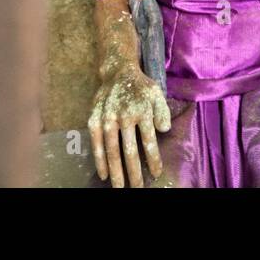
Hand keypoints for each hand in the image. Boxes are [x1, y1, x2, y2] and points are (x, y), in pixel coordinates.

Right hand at [87, 63, 171, 187]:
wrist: (117, 72)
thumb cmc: (141, 87)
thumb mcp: (157, 94)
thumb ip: (162, 111)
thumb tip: (164, 129)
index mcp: (142, 110)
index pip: (149, 140)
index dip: (153, 159)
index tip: (156, 174)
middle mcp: (124, 115)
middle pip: (129, 149)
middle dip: (134, 172)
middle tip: (137, 188)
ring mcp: (107, 118)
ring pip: (112, 149)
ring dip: (116, 171)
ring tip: (120, 187)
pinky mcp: (94, 119)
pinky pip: (96, 143)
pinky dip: (99, 160)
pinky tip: (104, 174)